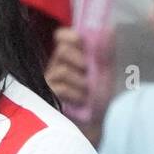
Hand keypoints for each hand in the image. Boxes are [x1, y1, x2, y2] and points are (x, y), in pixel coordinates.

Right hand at [46, 25, 114, 139]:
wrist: (93, 124)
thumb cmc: (98, 98)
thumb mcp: (105, 72)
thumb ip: (104, 53)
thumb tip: (108, 29)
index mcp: (70, 56)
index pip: (62, 36)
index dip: (70, 36)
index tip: (80, 41)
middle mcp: (56, 65)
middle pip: (62, 50)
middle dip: (80, 60)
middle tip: (88, 72)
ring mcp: (48, 80)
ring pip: (62, 70)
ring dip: (81, 83)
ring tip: (86, 95)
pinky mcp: (45, 96)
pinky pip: (59, 87)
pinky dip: (75, 95)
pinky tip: (80, 102)